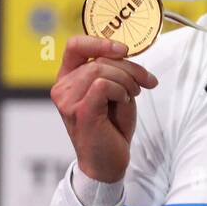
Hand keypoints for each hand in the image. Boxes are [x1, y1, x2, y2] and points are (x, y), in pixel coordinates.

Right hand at [51, 35, 158, 183]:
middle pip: (98, 59)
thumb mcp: (115, 92)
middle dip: (129, 68)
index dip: (100, 42)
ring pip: (102, 70)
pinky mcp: (80, 111)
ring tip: (131, 96)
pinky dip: (120, 91)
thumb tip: (124, 52)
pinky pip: (103, 85)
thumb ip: (114, 71)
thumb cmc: (111, 128)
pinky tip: (122, 103)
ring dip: (126, 81)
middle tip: (144, 83)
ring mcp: (67, 100)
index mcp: (68, 79)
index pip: (75, 45)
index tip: (124, 50)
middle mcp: (62, 88)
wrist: (108, 163)